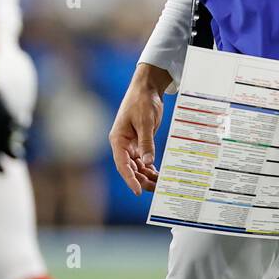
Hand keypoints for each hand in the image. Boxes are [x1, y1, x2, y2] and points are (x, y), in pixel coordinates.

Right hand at [109, 63, 171, 193]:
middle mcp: (123, 144)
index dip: (130, 179)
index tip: (138, 191)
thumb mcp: (145, 122)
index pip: (122, 164)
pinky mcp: (140, 141)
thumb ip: (146, 142)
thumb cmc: (142, 101)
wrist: (147, 87)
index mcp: (118, 139)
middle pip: (130, 168)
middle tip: (155, 189)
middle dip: (141, 180)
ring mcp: (131, 144)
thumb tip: (147, 161)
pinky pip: (143, 159)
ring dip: (146, 175)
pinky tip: (158, 174)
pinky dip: (150, 167)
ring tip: (159, 185)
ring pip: (137, 166)